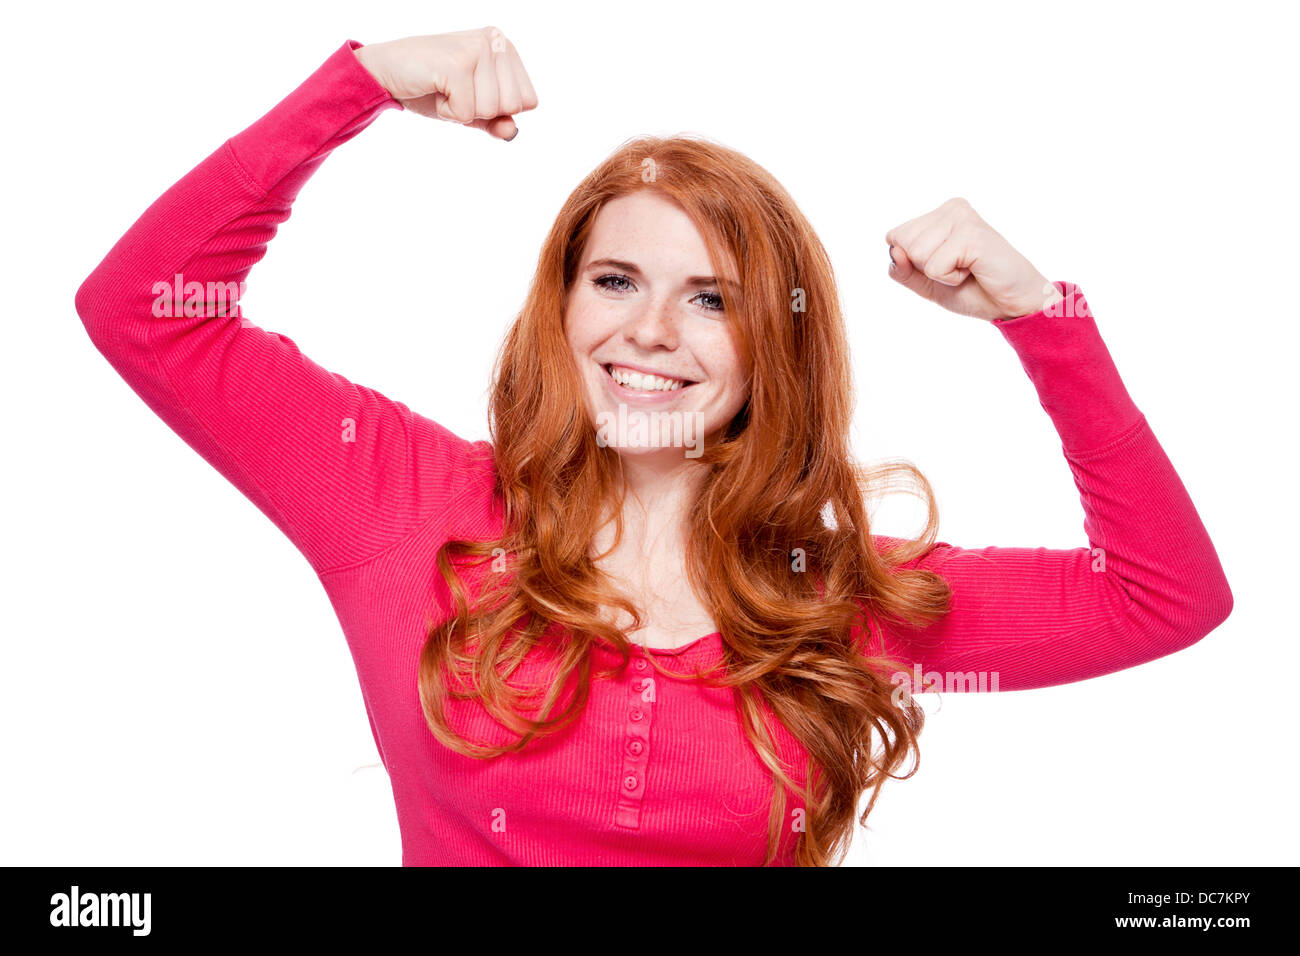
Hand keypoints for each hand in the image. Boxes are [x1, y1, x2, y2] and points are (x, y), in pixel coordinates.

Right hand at [352, 27, 538, 139]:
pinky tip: (434, 89)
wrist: (386, 72)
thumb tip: (512, 132)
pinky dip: (447, 112)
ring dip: (463, 111)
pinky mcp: (458, 64)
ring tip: (444, 88)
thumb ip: (497, 121)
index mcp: (506, 46)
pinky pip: (466, 114)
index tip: (471, 92)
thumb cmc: (431, 87)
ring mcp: (478, 49)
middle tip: (455, 90)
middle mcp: (496, 41)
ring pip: (491, 111)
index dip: (498, 110)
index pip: (528, 101)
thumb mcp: (471, 108)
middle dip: (481, 111)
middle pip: (513, 107)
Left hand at [885, 198, 1062, 320]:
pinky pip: (933, 266)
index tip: (945, 266)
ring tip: (967, 268)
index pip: (894, 237)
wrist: (1011, 304)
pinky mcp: (971, 234)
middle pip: (903, 244)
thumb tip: (894, 250)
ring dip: (939, 274)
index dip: (912, 263)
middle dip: (925, 268)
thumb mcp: (926, 284)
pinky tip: (974, 270)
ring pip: (916, 253)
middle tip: (958, 269)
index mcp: (939, 214)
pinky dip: (950, 279)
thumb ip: (903, 270)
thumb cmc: (972, 290)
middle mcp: (951, 208)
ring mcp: (962, 218)